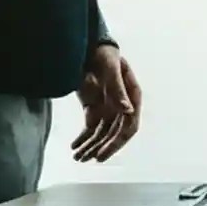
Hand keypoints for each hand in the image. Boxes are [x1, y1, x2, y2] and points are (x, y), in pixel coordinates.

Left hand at [72, 44, 141, 162]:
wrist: (88, 46)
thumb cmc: (104, 53)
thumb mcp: (111, 68)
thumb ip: (118, 89)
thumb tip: (128, 111)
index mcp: (132, 97)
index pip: (130, 125)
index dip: (118, 141)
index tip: (103, 152)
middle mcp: (122, 106)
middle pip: (115, 134)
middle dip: (102, 147)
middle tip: (90, 159)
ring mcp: (108, 109)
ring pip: (101, 134)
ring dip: (90, 146)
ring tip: (78, 158)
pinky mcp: (94, 109)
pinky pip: (90, 128)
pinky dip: (82, 139)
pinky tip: (74, 147)